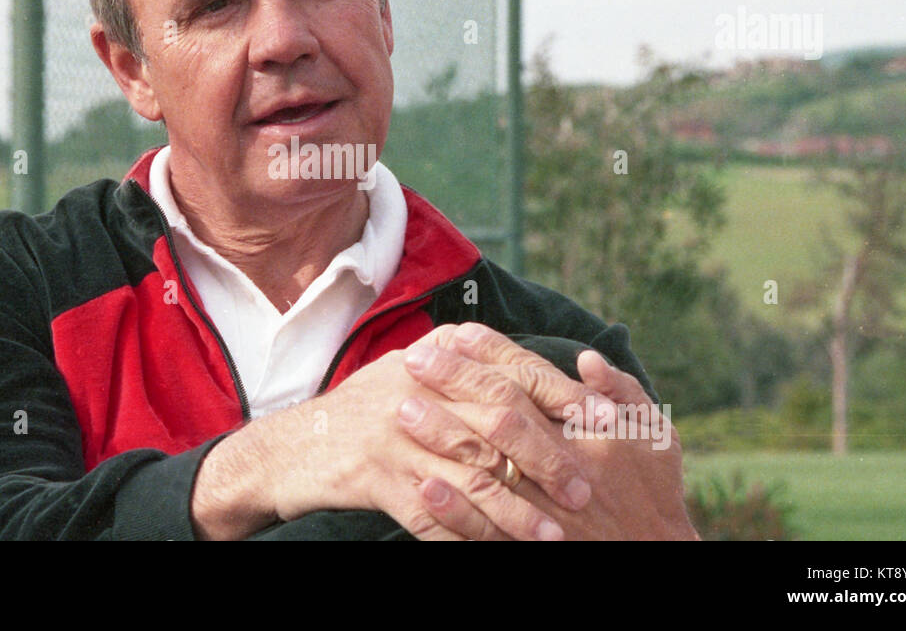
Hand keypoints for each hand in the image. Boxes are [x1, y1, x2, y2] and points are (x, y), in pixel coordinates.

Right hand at [192, 337, 581, 540]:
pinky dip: (468, 536)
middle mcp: (417, 388)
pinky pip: (433, 514)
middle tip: (586, 489)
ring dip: (517, 510)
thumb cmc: (371, 409)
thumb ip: (472, 367)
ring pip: (471, 474)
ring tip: (554, 535)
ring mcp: (395, 434)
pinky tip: (497, 550)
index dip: (562, 395)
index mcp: (435, 355)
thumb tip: (550, 371)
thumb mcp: (416, 371)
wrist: (299, 445)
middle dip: (549, 457)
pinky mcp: (376, 477)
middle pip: (498, 420)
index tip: (606, 422)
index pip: (511, 369)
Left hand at [402, 323, 698, 539]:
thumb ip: (623, 392)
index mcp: (593, 433)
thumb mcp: (655, 436)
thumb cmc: (654, 494)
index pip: (532, 381)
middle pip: (499, 414)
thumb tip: (585, 358)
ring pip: (486, 467)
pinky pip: (485, 529)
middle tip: (413, 359)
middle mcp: (566, 466)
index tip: (455, 334)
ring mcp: (546, 509)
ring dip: (444, 437)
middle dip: (454, 383)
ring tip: (402, 409)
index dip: (493, 354)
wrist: (654, 557)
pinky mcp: (529, 544)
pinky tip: (423, 486)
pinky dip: (454, 509)